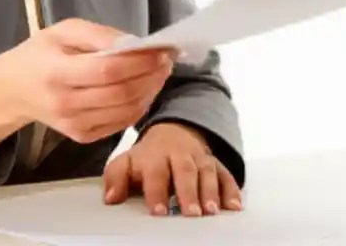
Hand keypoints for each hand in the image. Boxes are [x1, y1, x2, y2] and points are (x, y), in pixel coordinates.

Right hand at [0, 19, 174, 156]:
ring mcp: (74, 124)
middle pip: (122, 93)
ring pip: (126, 111)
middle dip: (152, 76)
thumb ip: (97, 34)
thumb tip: (133, 43)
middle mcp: (65, 103)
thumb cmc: (39, 54)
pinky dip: (139, 107)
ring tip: (160, 72)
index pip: (108, 70)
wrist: (12, 90)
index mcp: (57, 72)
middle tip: (167, 60)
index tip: (163, 50)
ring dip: (151, 91)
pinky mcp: (82, 136)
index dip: (141, 61)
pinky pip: (121, 124)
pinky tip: (144, 90)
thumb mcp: (62, 31)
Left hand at [103, 122, 241, 216]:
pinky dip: (232, 190)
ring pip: (208, 172)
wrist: (175, 131)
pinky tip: (235, 206)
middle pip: (185, 171)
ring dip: (211, 191)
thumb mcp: (127, 162)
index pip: (156, 173)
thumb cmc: (148, 156)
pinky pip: (226, 175)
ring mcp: (200, 159)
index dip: (156, 191)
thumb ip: (116, 178)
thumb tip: (110, 199)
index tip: (158, 212)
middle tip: (191, 214)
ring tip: (212, 212)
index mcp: (155, 156)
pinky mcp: (216, 164)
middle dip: (189, 192)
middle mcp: (180, 156)